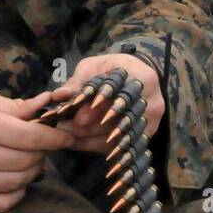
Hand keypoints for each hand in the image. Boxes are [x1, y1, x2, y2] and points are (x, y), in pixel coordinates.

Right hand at [0, 88, 74, 212]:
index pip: (31, 137)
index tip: (66, 136)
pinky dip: (16, 192)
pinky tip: (13, 179)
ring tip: (27, 160)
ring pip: (19, 182)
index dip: (54, 138)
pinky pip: (3, 202)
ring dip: (31, 172)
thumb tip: (44, 107)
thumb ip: (11, 106)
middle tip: (40, 145)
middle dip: (42, 153)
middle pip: (28, 161)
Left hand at [48, 53, 163, 154]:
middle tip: (67, 124)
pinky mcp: (145, 136)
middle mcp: (153, 101)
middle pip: (120, 116)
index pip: (120, 91)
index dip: (99, 100)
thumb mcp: (95, 67)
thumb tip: (59, 95)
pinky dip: (96, 145)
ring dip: (91, 137)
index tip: (77, 107)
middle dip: (92, 122)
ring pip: (118, 134)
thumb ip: (78, 80)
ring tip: (67, 134)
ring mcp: (151, 121)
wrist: (134, 79)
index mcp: (143, 78)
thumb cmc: (112, 69)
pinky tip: (77, 143)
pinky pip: (117, 146)